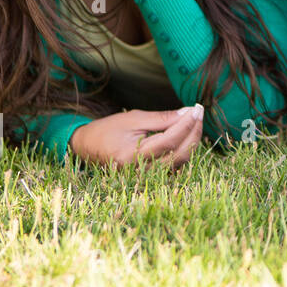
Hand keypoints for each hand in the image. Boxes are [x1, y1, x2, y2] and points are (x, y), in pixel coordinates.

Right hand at [69, 105, 203, 168]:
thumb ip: (162, 118)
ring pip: (180, 161)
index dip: (187, 124)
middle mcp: (140, 172)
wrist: (87, 148)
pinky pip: (175, 165)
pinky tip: (187, 133)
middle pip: (180, 153)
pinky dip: (184, 149)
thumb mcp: (133, 119)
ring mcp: (146, 178)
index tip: (197, 108)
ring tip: (194, 120)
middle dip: (194, 131)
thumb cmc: (108, 130)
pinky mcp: (151, 178)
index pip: (169, 140)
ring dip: (192, 140)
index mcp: (131, 157)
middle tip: (199, 112)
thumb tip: (188, 112)